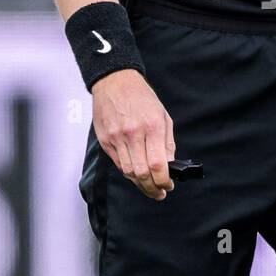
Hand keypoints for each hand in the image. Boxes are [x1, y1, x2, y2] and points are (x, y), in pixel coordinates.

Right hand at [92, 69, 175, 199]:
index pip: (158, 165)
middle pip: (142, 173)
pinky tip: (136, 174)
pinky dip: (128, 172)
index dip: (164, 181)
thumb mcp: (163, 116)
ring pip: (128, 172)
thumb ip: (167, 142)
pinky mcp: (105, 140)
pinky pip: (118, 163)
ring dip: (140, 184)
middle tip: (159, 193)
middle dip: (152, 189)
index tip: (168, 185)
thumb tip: (169, 165)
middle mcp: (133, 133)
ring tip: (149, 186)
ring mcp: (117, 138)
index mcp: (152, 126)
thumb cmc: (141, 97)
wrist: (115, 82)